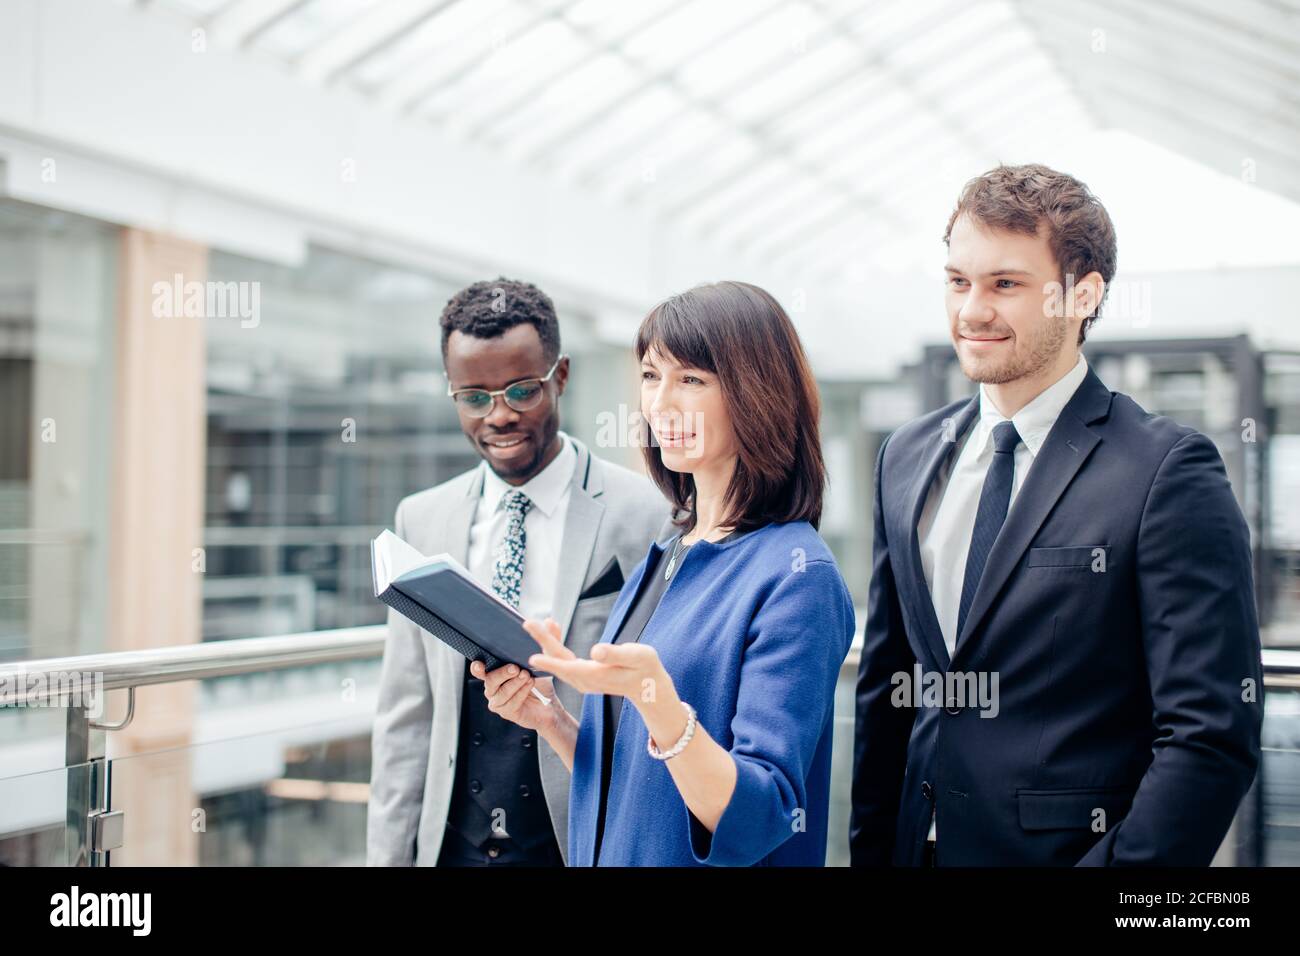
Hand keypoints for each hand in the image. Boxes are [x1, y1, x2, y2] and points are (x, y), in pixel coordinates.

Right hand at [470, 659, 559, 733]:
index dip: (477, 668)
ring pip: (502, 692)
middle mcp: (492, 689)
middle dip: (502, 673)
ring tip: (526, 675)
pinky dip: (522, 692)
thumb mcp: (533, 667)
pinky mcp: (506, 713)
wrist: (549, 704)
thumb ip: (524, 658)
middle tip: (515, 668)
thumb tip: (522, 648)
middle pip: (490, 680)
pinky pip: (512, 703)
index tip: (479, 664)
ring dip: (515, 683)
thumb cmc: (538, 683)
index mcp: (494, 674)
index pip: (480, 671)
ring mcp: (498, 702)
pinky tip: (530, 685)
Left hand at [524, 617, 670, 705]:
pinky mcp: (584, 677)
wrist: (648, 686)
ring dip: (548, 642)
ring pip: (559, 661)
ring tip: (540, 623)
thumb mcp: (637, 656)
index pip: (567, 667)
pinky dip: (556, 648)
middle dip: (543, 641)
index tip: (532, 656)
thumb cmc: (645, 668)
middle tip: (528, 623)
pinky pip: (564, 662)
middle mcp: (585, 680)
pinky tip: (554, 635)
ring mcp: (583, 680)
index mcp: (595, 675)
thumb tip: (596, 651)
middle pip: (558, 660)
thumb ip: (615, 654)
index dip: (549, 660)